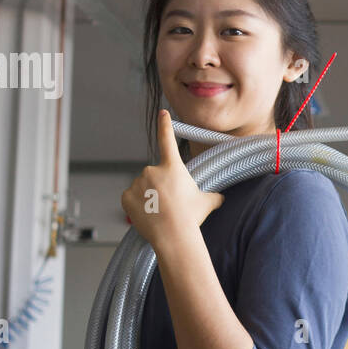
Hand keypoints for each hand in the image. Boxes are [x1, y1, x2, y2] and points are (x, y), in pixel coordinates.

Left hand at [122, 109, 223, 251]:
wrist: (173, 236)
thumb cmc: (191, 218)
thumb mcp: (207, 203)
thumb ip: (212, 196)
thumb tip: (221, 198)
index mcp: (172, 167)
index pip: (167, 140)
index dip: (165, 125)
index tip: (162, 112)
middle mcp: (153, 170)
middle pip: (155, 175)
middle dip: (160, 187)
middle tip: (170, 204)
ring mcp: (138, 183)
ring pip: (142, 187)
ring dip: (149, 196)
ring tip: (160, 213)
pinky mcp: (126, 196)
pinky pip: (131, 198)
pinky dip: (137, 205)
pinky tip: (148, 215)